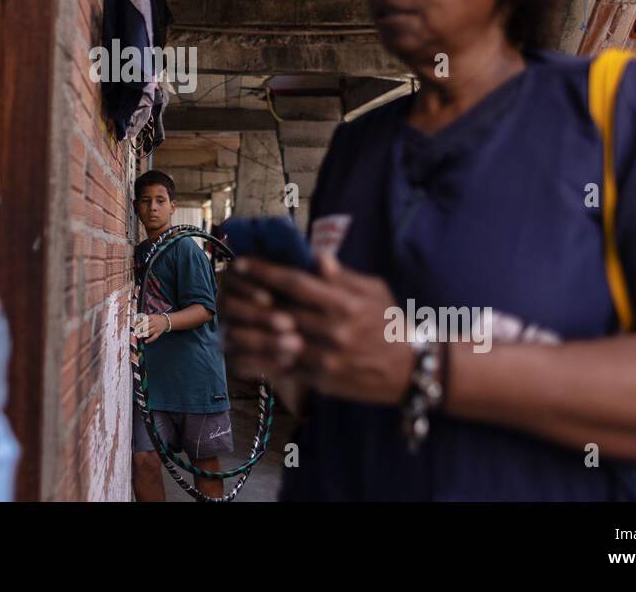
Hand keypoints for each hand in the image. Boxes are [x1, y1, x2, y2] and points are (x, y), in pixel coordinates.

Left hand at [133, 312, 168, 343]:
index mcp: (151, 317)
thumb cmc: (156, 319)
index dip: (138, 322)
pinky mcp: (158, 333)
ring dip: (143, 334)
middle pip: (147, 326)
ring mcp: (156, 328)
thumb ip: (143, 319)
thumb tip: (135, 322)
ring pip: (150, 332)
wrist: (166, 321)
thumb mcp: (150, 316)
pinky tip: (145, 341)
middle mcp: (154, 323)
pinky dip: (150, 340)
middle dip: (140, 329)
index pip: (144, 320)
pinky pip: (154, 337)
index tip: (134, 325)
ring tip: (138, 336)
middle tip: (135, 331)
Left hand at [232, 253, 414, 404]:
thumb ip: (342, 276)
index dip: (265, 271)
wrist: (412, 370)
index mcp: (344, 304)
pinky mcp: (321, 380)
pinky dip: (260, 362)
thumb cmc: (390, 323)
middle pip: (279, 311)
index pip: (296, 283)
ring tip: (223, 325)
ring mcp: (325, 358)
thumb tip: (317, 255)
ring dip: (246, 334)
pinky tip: (240, 354)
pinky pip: (284, 370)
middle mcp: (332, 330)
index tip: (242, 263)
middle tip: (225, 289)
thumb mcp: (373, 291)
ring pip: (275, 344)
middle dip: (248, 299)